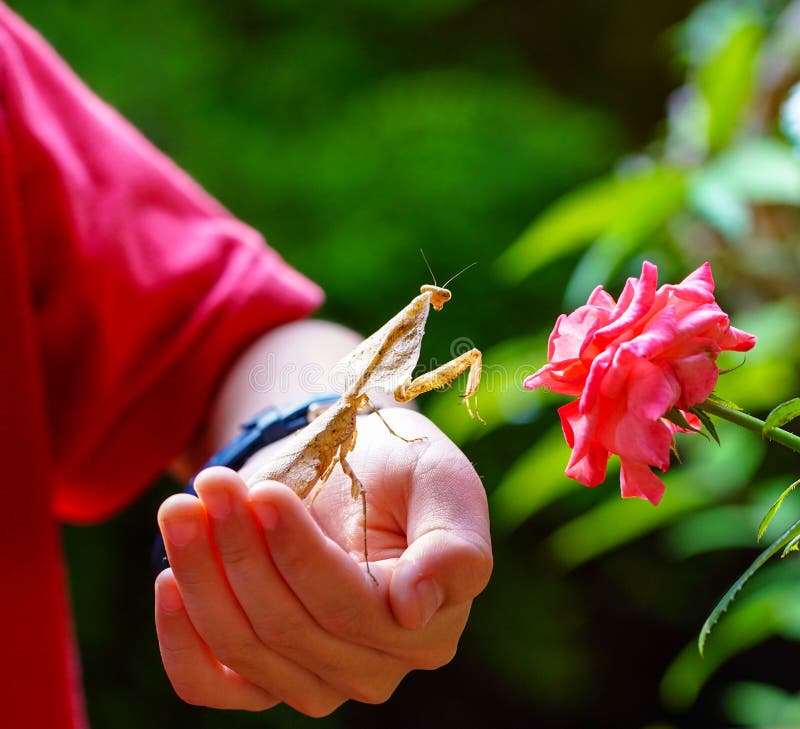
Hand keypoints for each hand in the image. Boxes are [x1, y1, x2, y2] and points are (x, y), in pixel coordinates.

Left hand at [154, 408, 491, 715]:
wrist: (354, 467)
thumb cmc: (402, 470)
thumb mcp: (442, 484)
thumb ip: (453, 548)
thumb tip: (415, 608)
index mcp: (426, 626)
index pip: (350, 606)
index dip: (299, 553)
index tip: (265, 494)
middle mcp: (375, 667)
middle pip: (288, 626)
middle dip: (241, 549)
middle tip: (213, 484)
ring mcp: (316, 679)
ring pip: (244, 648)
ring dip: (201, 574)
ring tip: (184, 508)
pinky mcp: (264, 676)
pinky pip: (212, 684)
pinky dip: (180, 641)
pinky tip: (168, 581)